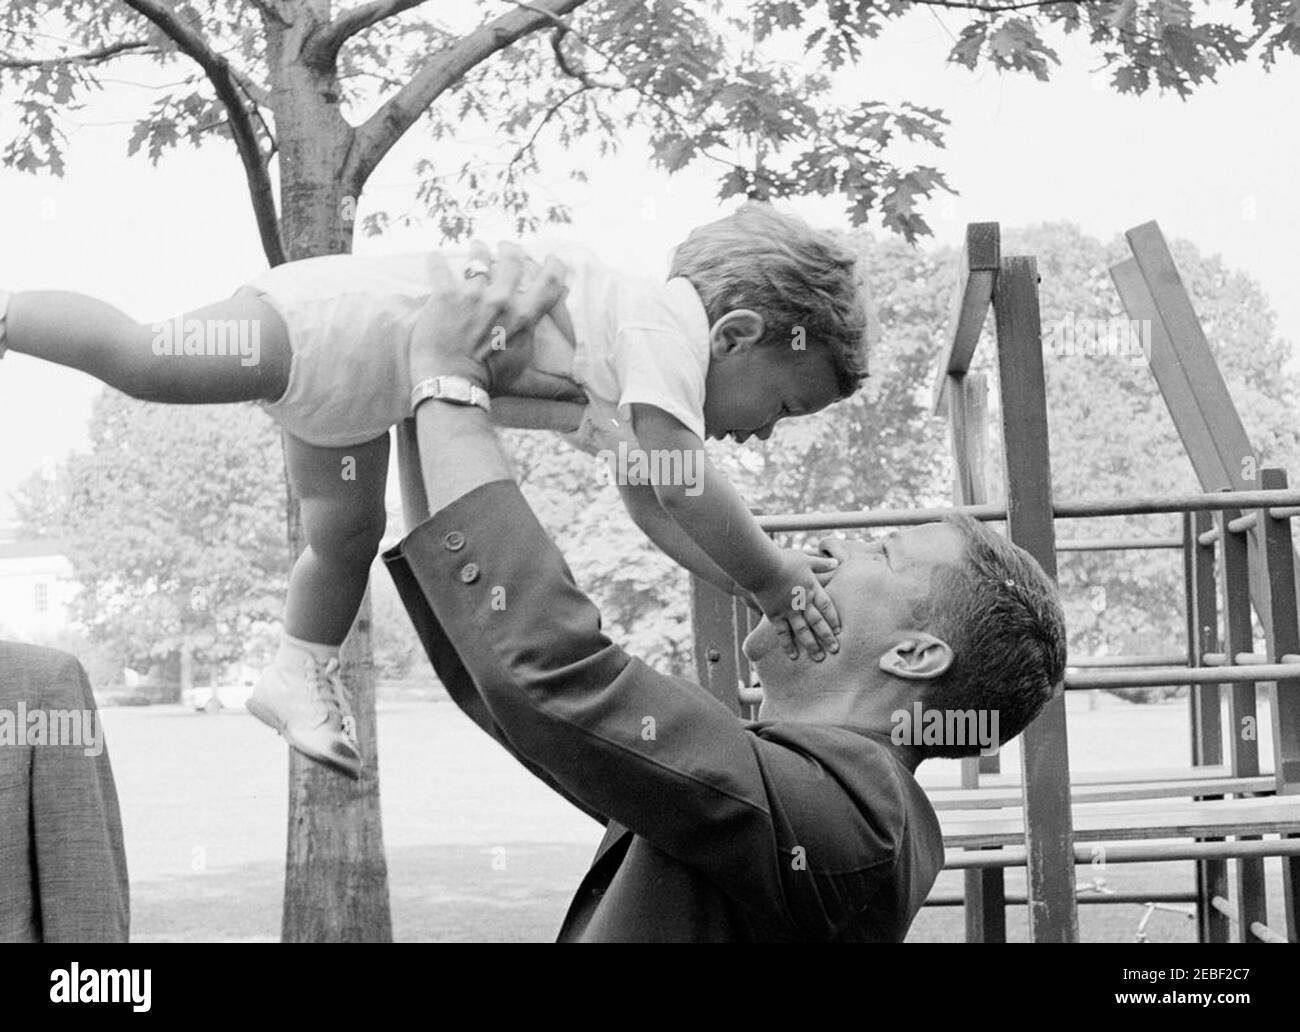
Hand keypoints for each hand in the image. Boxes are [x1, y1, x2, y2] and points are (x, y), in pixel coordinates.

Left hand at [408, 240, 579, 398]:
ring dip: (479, 250)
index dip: (555, 266)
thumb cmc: (488, 384)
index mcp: (524, 318)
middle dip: (511, 249)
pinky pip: (439, 268)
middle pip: (512, 260)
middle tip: (506, 246)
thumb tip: (578, 398)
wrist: (452, 384)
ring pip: (478, 259)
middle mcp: (501, 300)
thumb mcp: (524, 379)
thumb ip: (551, 383)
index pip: (549, 283)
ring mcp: (472, 295)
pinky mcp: (445, 295)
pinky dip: (436, 261)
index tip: (553, 259)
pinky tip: (435, 257)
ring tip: (477, 246)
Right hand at [752, 550, 840, 661]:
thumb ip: (822, 563)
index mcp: (812, 589)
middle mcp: (803, 603)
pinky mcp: (775, 615)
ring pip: (803, 632)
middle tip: (835, 650)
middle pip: (818, 623)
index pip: (827, 607)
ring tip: (819, 658)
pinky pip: (783, 633)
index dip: (834, 619)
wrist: (763, 567)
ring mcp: (789, 611)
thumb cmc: (784, 560)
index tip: (840, 631)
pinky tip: (793, 656)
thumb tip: (837, 562)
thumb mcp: (806, 559)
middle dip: (827, 637)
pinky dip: (788, 645)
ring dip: (812, 645)